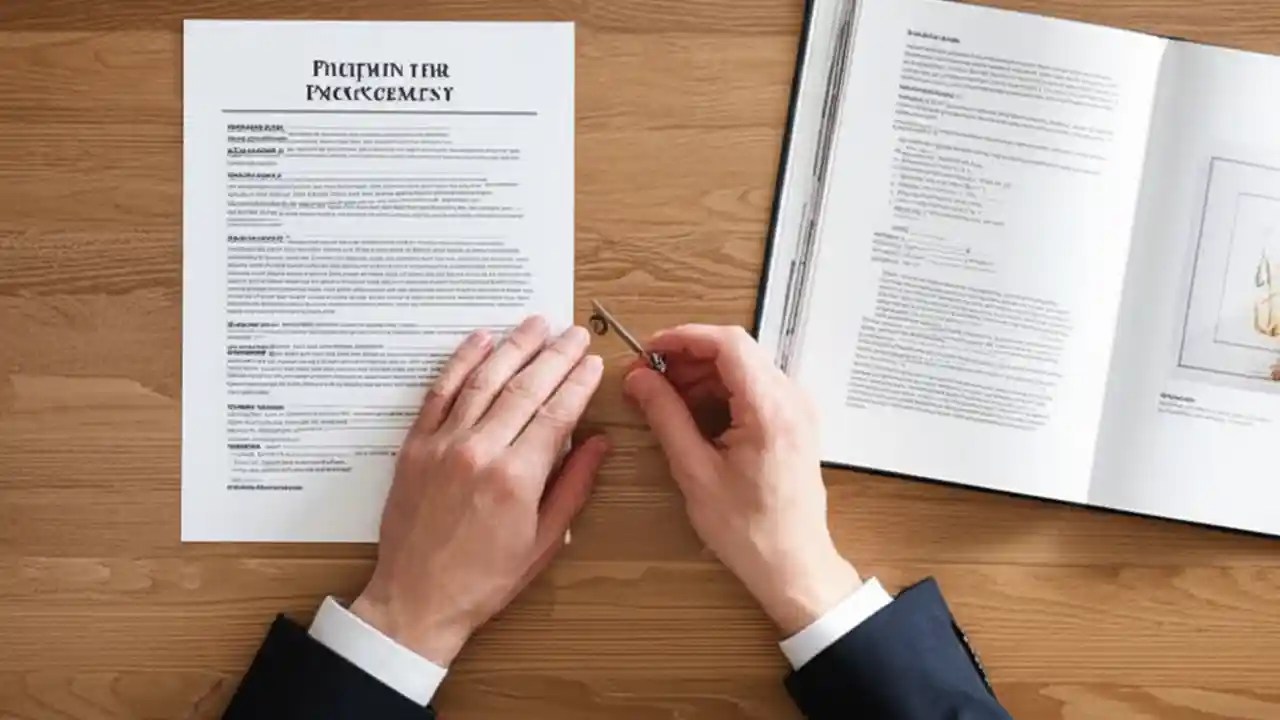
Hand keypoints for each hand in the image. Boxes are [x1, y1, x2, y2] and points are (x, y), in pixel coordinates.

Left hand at [351, 316, 609, 665]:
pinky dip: (460, 362)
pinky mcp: (415, 446)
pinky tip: (479, 340)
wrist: (417, 599)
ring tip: (535, 324)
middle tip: (573, 333)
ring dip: (513, 347)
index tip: (592, 363)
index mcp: (516, 478)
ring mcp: (443, 445)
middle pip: (525, 388)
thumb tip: (599, 444)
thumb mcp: (544, 542)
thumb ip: (573, 487)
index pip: (557, 413)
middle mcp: (479, 452)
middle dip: (554, 356)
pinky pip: (439, 392)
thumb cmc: (483, 580)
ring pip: (484, 381)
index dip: (578, 383)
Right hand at [623, 325, 859, 636]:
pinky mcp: (793, 420)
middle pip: (735, 351)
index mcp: (771, 409)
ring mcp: (797, 408)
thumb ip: (666, 417)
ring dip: (701, 374)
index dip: (682, 337)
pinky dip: (720, 390)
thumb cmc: (750, 531)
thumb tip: (640, 380)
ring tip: (664, 399)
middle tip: (647, 379)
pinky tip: (691, 413)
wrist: (794, 564)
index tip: (649, 350)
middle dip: (686, 358)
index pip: (727, 343)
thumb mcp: (695, 472)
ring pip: (743, 366)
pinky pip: (753, 387)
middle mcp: (791, 399)